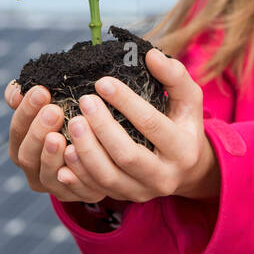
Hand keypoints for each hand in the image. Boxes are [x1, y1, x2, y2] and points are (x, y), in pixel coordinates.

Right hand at [5, 80, 107, 203]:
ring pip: (47, 175)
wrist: (103, 142)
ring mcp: (53, 185)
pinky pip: (73, 191)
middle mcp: (33, 168)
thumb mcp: (50, 100)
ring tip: (60, 137)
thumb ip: (29, 94)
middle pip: (27, 155)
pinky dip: (75, 178)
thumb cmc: (71, 112)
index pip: (18, 129)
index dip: (26, 111)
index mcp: (22, 144)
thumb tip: (16, 94)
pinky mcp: (75, 195)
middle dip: (38, 132)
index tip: (41, 91)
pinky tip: (79, 159)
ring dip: (52, 156)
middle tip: (53, 111)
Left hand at [52, 47, 220, 203]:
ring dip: (86, 152)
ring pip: (108, 178)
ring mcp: (143, 191)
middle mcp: (165, 176)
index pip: (151, 124)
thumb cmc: (184, 124)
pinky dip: (78, 174)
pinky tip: (64, 155)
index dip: (125, 102)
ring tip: (72, 126)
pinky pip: (96, 191)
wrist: (188, 169)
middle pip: (127, 155)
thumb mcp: (189, 99)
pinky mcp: (125, 198)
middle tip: (83, 102)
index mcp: (183, 149)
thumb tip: (151, 55)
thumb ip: (174, 76)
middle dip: (102, 128)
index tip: (102, 82)